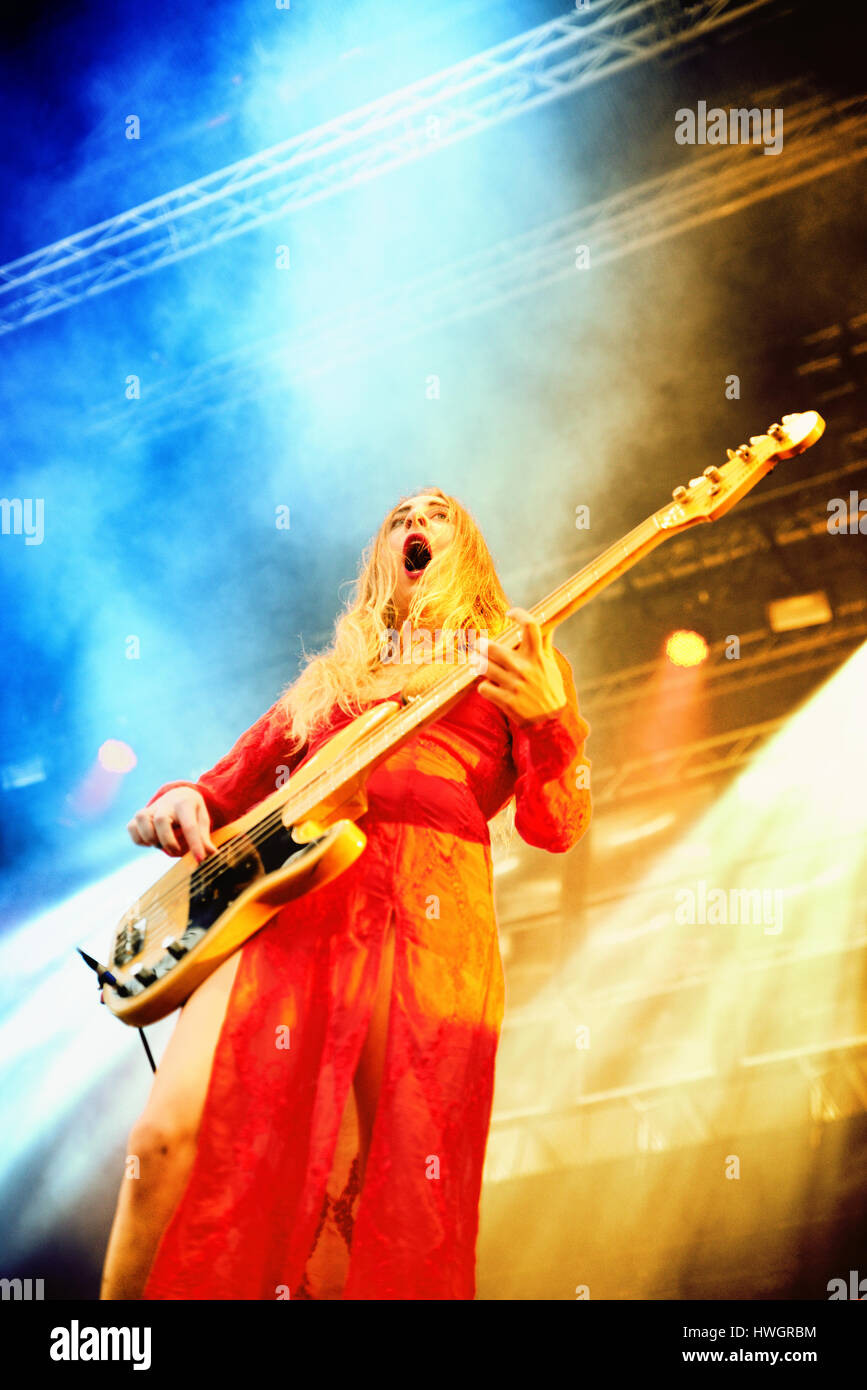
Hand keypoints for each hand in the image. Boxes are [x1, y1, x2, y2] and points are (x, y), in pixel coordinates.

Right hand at [128, 787, 216, 860]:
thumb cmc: (192, 810)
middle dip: (168, 841)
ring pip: (142, 820)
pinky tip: (151, 841)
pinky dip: (139, 839)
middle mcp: (165, 804)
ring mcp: (150, 808)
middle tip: (176, 850)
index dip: (195, 844)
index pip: (190, 826)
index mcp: (185, 803)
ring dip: (151, 838)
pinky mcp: (139, 816)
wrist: (178, 795)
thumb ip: (204, 836)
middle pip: (160, 821)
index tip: (200, 859)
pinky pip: (132, 827)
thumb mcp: (202, 819)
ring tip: (161, 843)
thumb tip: (211, 854)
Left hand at [474, 607, 567, 725]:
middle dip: (482, 646)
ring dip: (478, 664)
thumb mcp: (551, 666)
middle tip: (480, 646)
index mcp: (538, 657)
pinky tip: (489, 687)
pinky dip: (484, 687)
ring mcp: (515, 685)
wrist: (550, 722)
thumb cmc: (549, 690)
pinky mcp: (507, 701)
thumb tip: (548, 624)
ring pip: (483, 667)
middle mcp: (525, 668)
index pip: (530, 626)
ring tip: (479, 664)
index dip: (519, 614)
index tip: (509, 614)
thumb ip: (545, 645)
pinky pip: (483, 688)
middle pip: (493, 647)